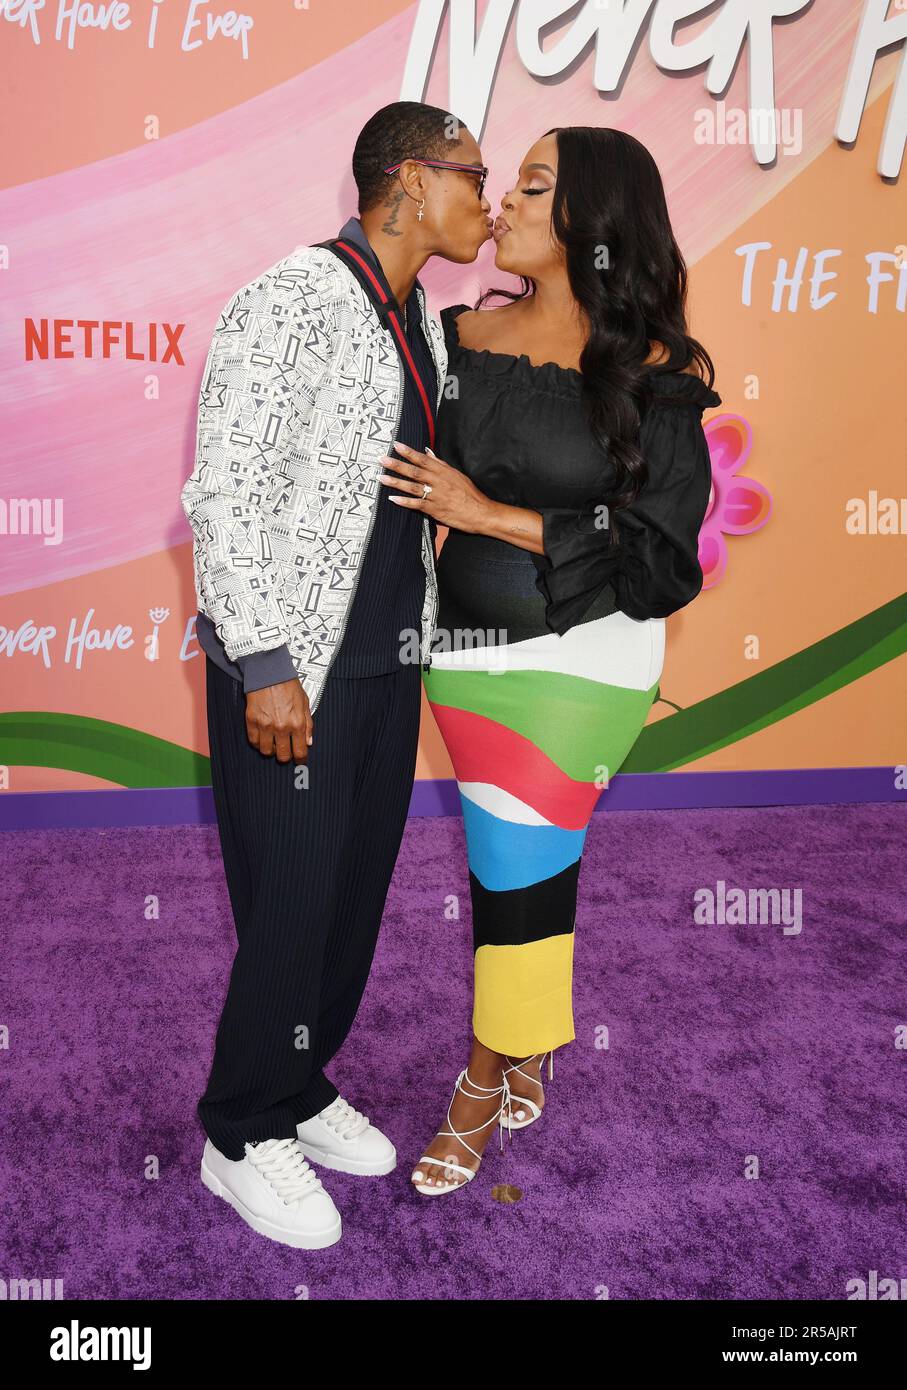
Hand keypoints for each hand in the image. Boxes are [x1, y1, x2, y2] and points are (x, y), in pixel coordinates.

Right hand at [245, 679, 311, 762]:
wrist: (269, 672)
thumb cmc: (288, 685)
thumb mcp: (305, 703)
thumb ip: (308, 724)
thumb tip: (308, 742)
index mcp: (297, 723)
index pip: (300, 751)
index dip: (301, 759)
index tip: (300, 759)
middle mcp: (282, 727)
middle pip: (283, 755)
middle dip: (286, 756)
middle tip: (286, 751)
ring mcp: (265, 726)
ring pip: (267, 751)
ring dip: (271, 750)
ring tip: (273, 743)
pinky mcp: (252, 721)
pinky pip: (254, 742)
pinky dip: (258, 743)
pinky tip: (263, 737)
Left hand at [378, 441, 494, 533]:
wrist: (481, 512)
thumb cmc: (470, 494)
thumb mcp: (457, 475)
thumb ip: (440, 464)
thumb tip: (427, 452)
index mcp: (444, 472)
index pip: (423, 459)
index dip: (409, 452)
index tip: (396, 445)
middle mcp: (439, 482)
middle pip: (414, 471)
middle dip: (397, 465)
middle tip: (382, 459)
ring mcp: (436, 496)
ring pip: (413, 487)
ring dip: (396, 482)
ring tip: (381, 478)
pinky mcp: (435, 510)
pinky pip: (417, 504)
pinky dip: (405, 501)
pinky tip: (393, 499)